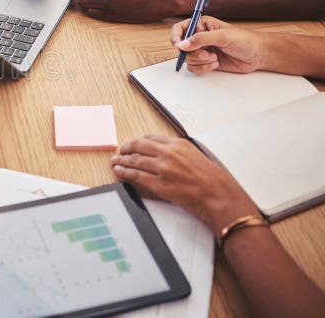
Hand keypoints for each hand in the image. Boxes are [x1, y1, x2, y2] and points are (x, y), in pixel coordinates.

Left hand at [111, 135, 258, 232]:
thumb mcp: (197, 157)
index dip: (139, 141)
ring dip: (122, 161)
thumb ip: (180, 154)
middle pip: (140, 146)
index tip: (134, 144)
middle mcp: (169, 153)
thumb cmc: (214, 181)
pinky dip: (125, 173)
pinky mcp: (159, 184)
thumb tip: (167, 156)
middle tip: (120, 151)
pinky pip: (136, 176)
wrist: (220, 197)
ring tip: (116, 161)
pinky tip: (120, 172)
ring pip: (135, 160)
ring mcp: (163, 168)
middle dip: (127, 148)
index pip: (152, 138)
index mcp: (179, 144)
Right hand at [171, 16, 268, 73]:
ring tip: (214, 57)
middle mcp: (200, 37)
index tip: (178, 45)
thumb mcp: (222, 36)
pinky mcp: (206, 62)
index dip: (176, 37)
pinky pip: (194, 67)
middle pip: (182, 47)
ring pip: (188, 58)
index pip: (180, 29)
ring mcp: (203, 50)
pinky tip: (216, 63)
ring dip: (201, 61)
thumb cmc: (245, 40)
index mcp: (202, 25)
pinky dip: (203, 68)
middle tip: (207, 53)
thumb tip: (182, 44)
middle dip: (194, 52)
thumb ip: (201, 39)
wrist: (258, 55)